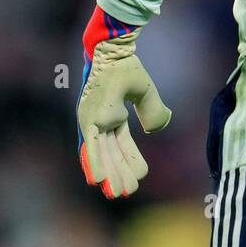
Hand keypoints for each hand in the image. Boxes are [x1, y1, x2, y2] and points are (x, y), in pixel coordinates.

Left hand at [76, 9, 171, 199]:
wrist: (114, 52)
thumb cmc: (126, 67)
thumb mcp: (145, 92)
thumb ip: (153, 110)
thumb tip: (156, 128)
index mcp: (111, 114)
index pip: (121, 143)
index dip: (130, 160)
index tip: (140, 176)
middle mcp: (99, 120)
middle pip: (111, 153)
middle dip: (120, 173)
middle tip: (126, 193)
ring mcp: (92, 121)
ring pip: (101, 154)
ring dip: (109, 174)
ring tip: (116, 194)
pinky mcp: (89, 119)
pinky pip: (90, 146)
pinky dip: (94, 163)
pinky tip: (98, 181)